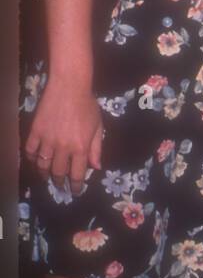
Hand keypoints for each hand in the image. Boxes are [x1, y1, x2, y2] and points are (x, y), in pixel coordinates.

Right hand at [23, 79, 102, 194]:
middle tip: (60, 185)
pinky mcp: (35, 131)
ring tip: (46, 177)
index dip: (76, 186)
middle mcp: (63, 147)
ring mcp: (47, 140)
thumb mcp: (98, 127)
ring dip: (44, 174)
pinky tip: (34, 160)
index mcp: (80, 148)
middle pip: (58, 173)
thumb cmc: (87, 105)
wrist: (69, 86)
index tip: (75, 191)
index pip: (77, 174)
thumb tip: (96, 167)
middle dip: (59, 182)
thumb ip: (96, 149)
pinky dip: (31, 158)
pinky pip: (29, 150)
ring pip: (42, 165)